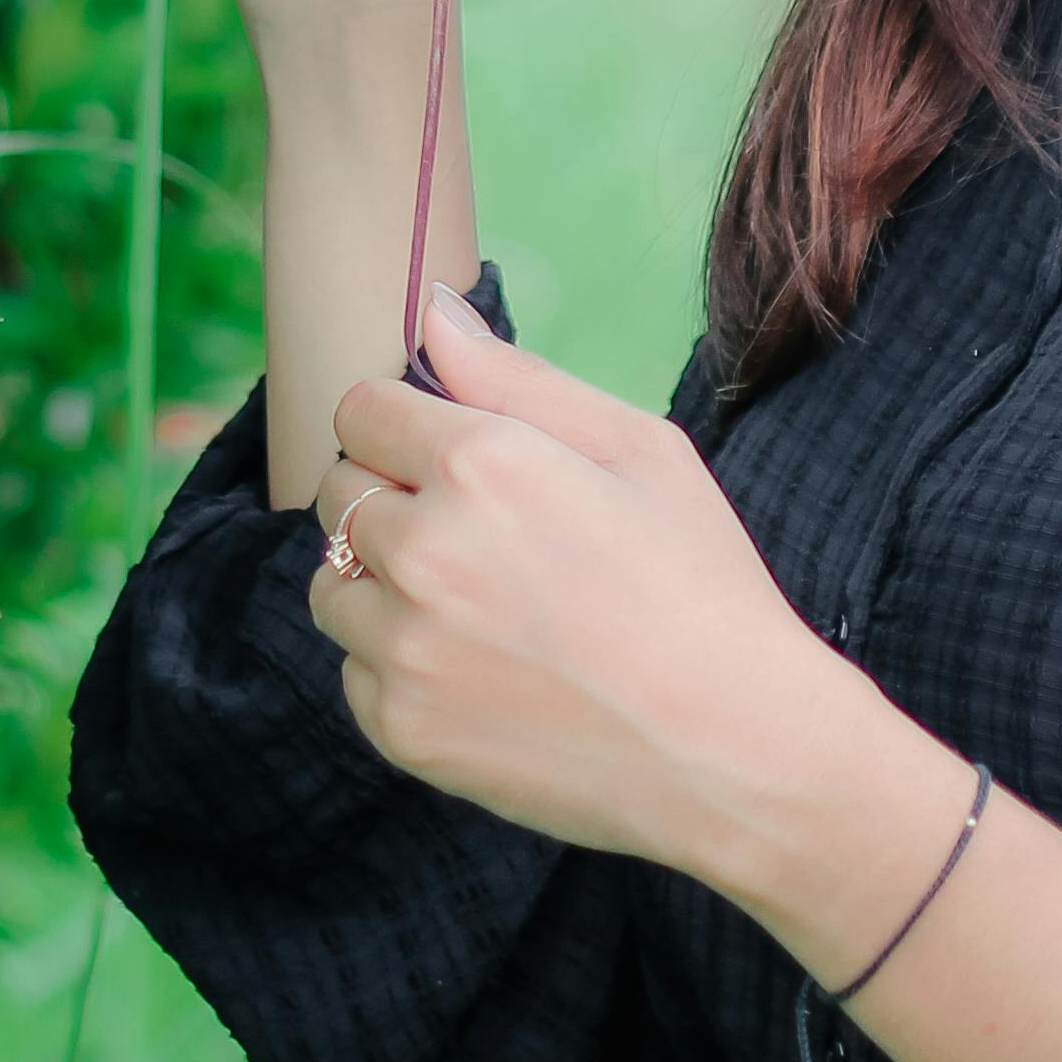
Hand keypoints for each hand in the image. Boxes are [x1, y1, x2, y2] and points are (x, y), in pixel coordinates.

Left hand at [306, 291, 864, 882]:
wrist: (730, 747)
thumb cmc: (700, 582)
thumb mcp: (638, 449)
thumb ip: (518, 377)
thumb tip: (432, 314)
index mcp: (479, 464)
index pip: (360, 409)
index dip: (402, 421)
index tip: (446, 451)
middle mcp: (423, 552)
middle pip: (338, 489)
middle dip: (391, 493)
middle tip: (481, 533)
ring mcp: (403, 649)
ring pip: (332, 582)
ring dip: (382, 579)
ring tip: (477, 604)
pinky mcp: (401, 728)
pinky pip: (354, 671)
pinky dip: (398, 663)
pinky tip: (483, 668)